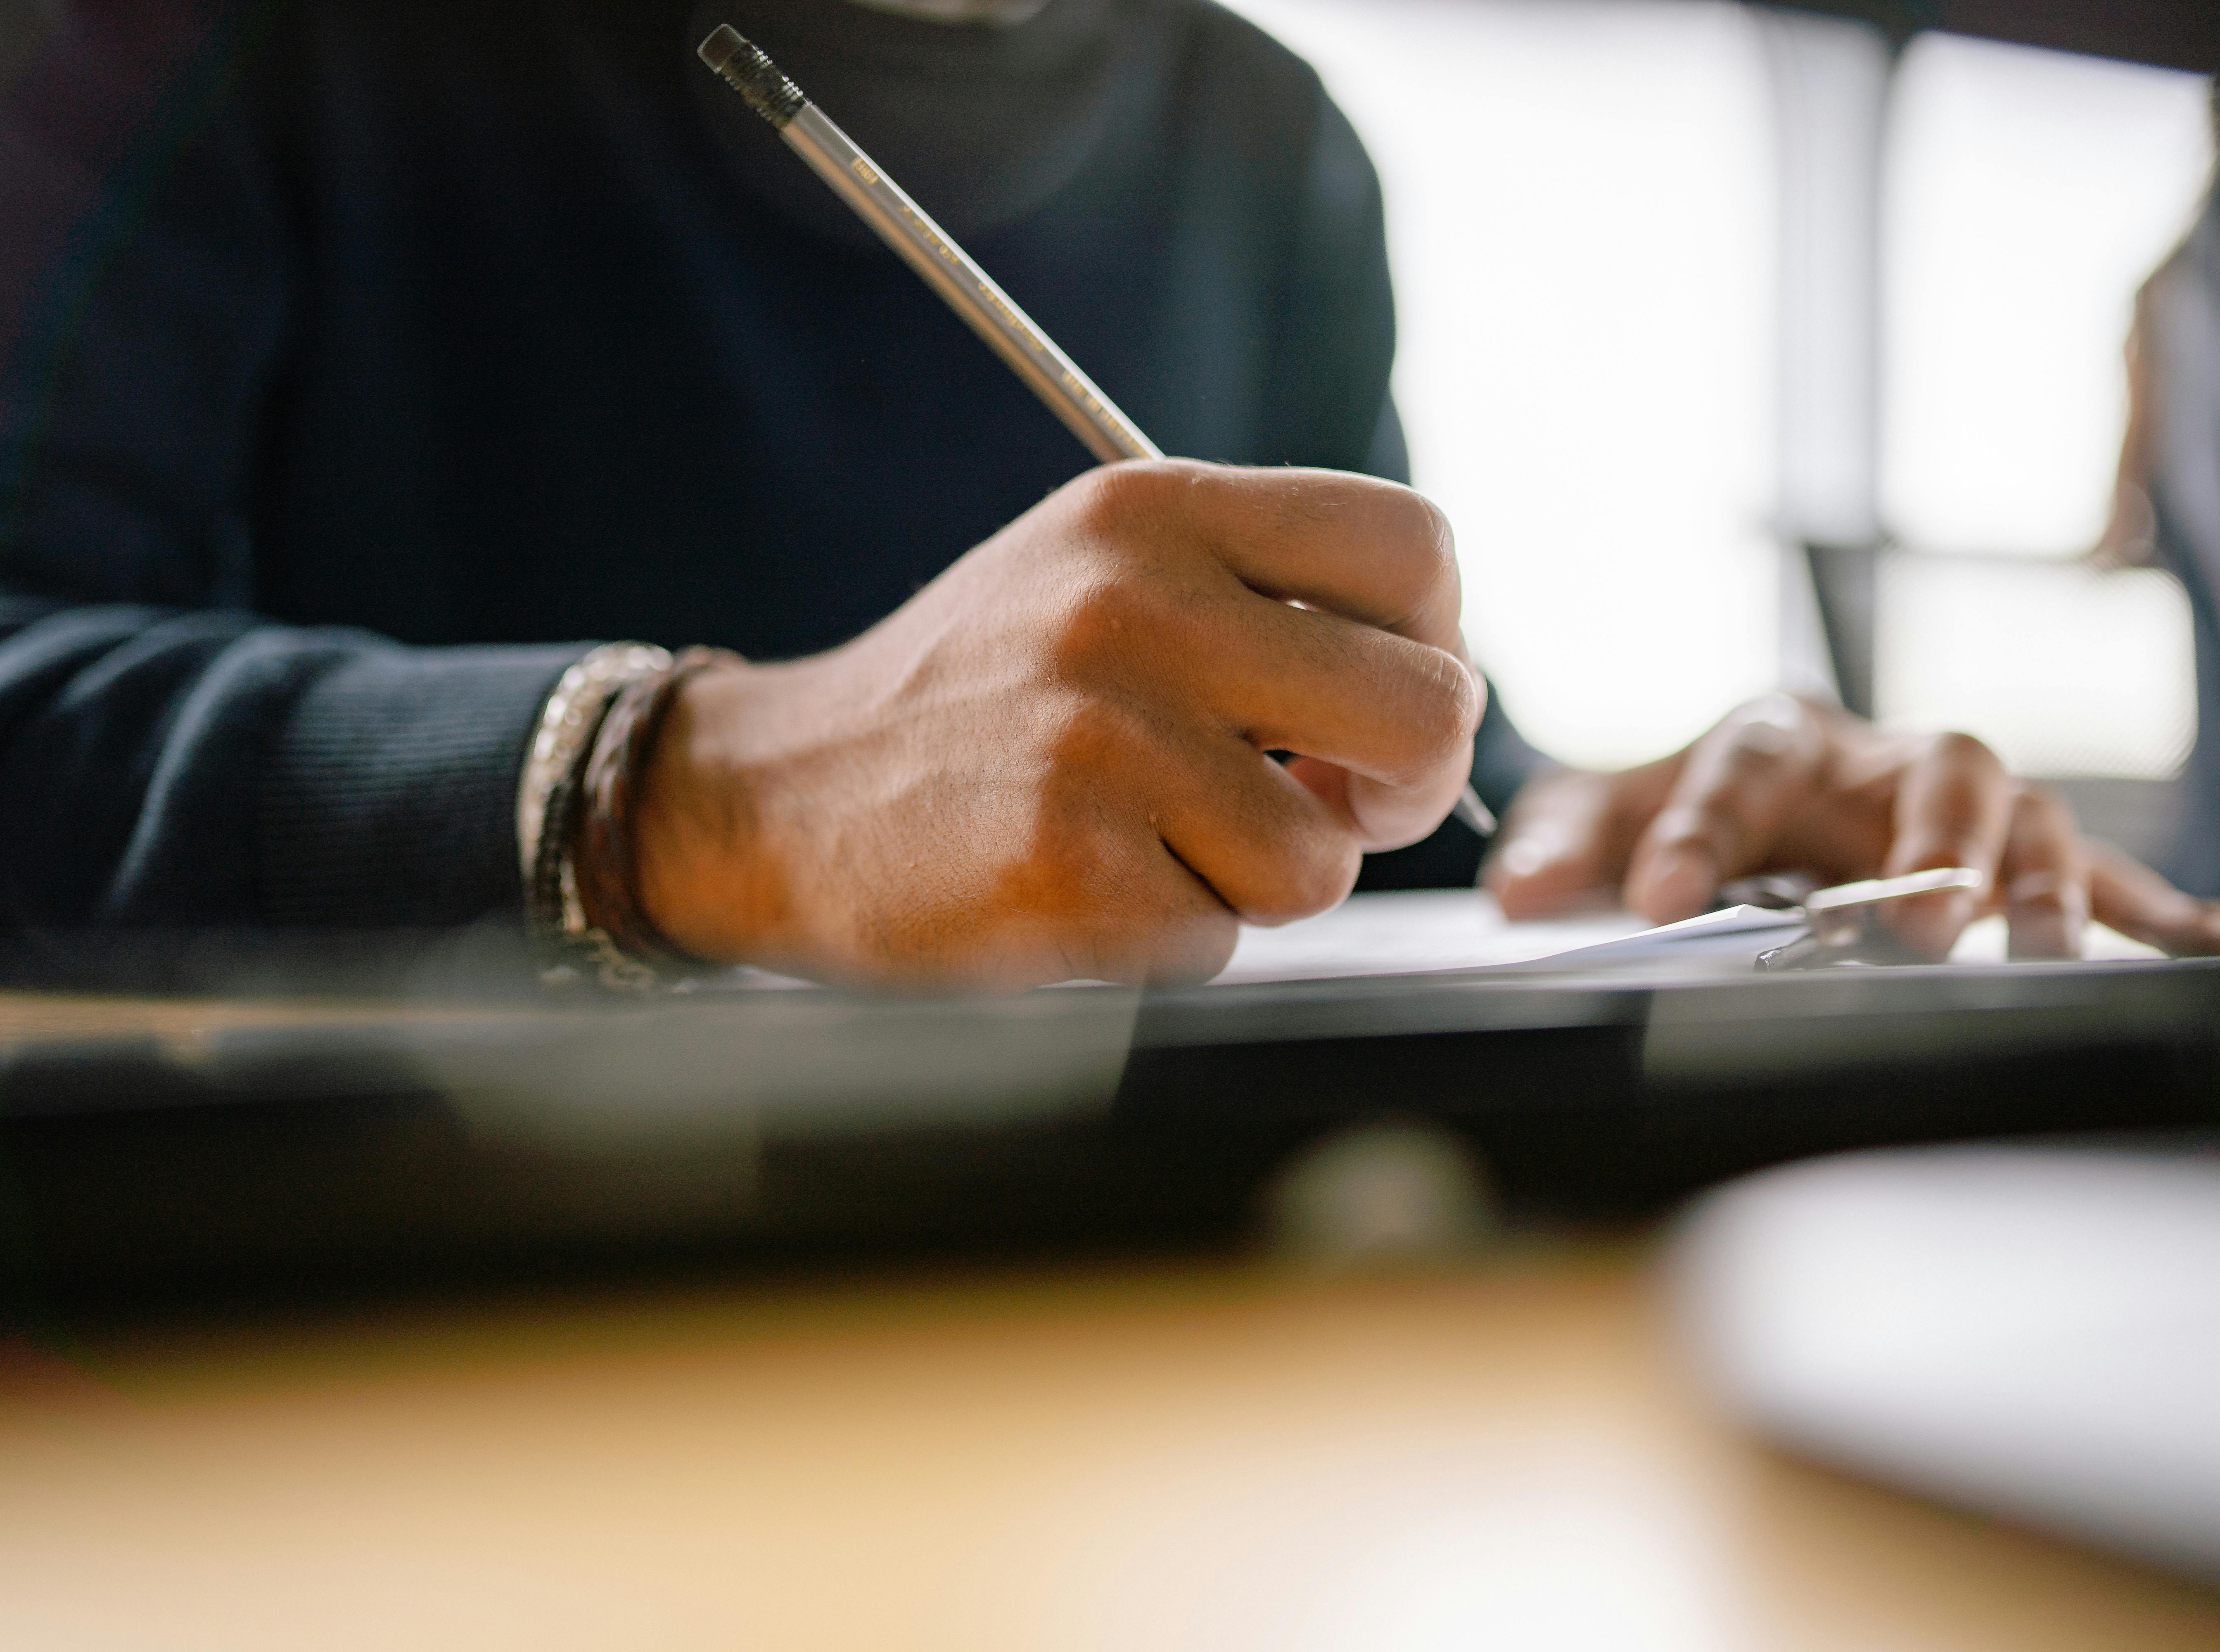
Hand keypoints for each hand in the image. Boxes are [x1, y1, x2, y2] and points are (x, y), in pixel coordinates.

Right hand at [632, 460, 1482, 986]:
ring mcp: (1100, 735)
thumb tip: (1429, 689)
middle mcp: (1136, 604)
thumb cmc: (976, 699)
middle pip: (1425, 706)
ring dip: (1264, 881)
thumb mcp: (1099, 576)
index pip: (1412, 540)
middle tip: (1336, 803)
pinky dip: (1175, 936)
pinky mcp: (1066, 862)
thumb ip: (1255, 597)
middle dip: (1403, 785)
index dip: (1437, 639)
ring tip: (1161, 844)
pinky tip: (1090, 887)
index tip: (1376, 701)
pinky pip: (1222, 939)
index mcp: (1155, 509)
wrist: (782, 793)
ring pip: (1325, 859)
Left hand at [1483, 694, 2219, 959]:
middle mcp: (1880, 756)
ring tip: (2034, 954)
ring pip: (2022, 817)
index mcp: (1772, 731)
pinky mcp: (2013, 851)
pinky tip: (2199, 949)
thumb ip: (1555, 847)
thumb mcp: (1598, 820)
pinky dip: (2148, 908)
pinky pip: (2098, 871)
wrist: (1739, 796)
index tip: (1661, 898)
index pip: (1743, 764)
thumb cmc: (1674, 811)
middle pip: (1930, 771)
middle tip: (1906, 924)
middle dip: (1925, 846)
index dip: (1702, 829)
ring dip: (2032, 885)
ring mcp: (1960, 802)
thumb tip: (1516, 896)